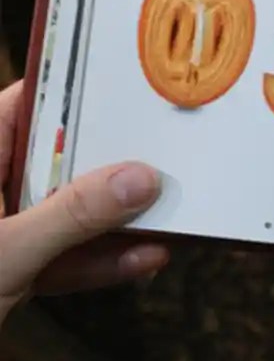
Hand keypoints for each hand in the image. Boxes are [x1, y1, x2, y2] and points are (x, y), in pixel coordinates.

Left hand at [0, 80, 167, 324]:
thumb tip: (141, 177)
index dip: (74, 91)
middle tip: (168, 152)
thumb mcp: (4, 252)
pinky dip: (102, 261)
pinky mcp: (9, 275)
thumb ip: (73, 215)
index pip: (22, 106)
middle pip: (55, 161)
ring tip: (171, 213)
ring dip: (118, 221)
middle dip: (112, 164)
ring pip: (66, 214)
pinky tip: (146, 259)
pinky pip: (64, 258)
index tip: (132, 86)